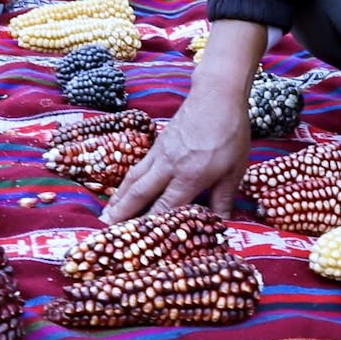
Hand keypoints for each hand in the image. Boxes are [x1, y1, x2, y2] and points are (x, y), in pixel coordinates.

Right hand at [101, 84, 251, 222]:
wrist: (217, 96)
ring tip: (105, 216)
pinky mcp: (157, 145)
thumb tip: (221, 224)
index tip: (140, 243)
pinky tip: (120, 192)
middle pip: (140, 194)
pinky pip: (137, 168)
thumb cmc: (230, 134)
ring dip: (118, 199)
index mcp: (190, 175)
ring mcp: (160, 154)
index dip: (152, 226)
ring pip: (133, 180)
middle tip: (108, 232)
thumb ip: (223, 199)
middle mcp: (169, 166)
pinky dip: (125, 183)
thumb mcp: (235, 170)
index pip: (166, 206)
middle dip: (123, 215)